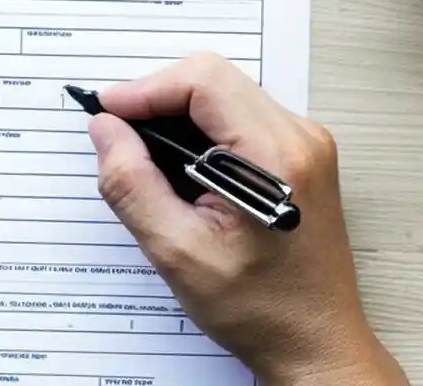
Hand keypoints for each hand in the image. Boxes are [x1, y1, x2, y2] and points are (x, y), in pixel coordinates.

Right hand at [87, 54, 406, 385]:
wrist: (316, 342)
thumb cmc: (261, 309)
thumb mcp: (178, 253)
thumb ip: (133, 184)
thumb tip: (105, 130)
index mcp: (276, 156)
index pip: (203, 81)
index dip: (146, 89)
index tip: (107, 114)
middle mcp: (300, 137)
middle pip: (215, 79)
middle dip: (159, 98)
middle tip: (119, 135)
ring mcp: (306, 143)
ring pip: (227, 94)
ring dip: (180, 113)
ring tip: (146, 155)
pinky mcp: (302, 155)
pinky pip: (243, 116)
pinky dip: (204, 128)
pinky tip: (182, 168)